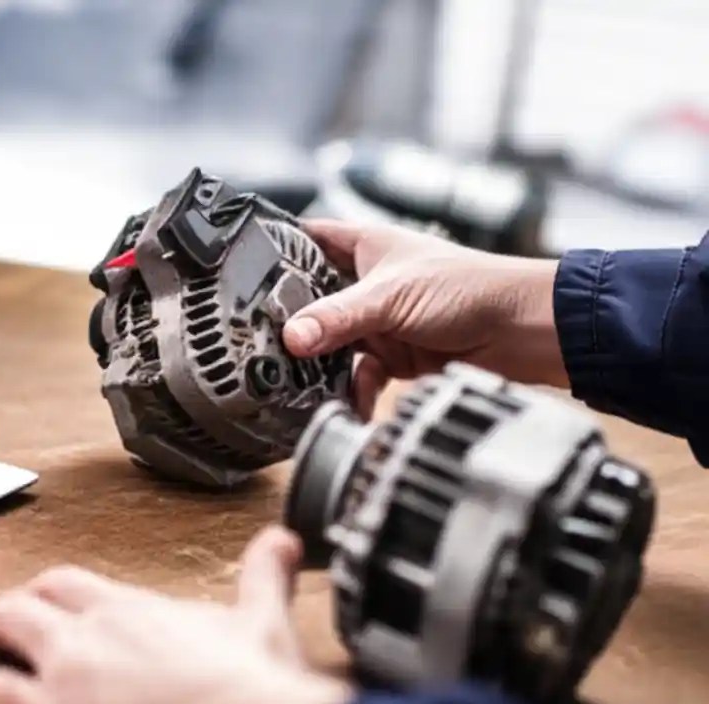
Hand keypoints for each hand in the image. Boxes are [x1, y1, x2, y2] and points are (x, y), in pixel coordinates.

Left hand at [0, 527, 351, 703]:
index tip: (33, 596)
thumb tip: (280, 544)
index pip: (66, 587)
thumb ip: (262, 579)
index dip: (42, 591)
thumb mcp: (262, 623)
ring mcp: (58, 695)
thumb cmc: (252, 689)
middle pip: (17, 615)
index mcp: (127, 612)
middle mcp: (83, 646)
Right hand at [283, 219, 565, 417]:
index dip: (276, 249)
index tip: (241, 270)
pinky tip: (349, 402)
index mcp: (365, 245)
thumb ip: (338, 318)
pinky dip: (352, 390)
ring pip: (332, 342)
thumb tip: (292, 338)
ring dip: (322, 364)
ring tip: (304, 381)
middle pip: (313, 300)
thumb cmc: (471, 287)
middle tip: (263, 341)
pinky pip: (359, 375)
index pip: (307, 238)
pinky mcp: (396, 355)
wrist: (524, 331)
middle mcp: (368, 280)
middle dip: (293, 323)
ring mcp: (380, 320)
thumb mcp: (391, 298)